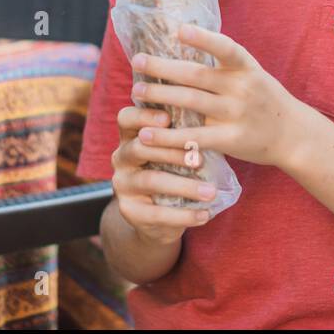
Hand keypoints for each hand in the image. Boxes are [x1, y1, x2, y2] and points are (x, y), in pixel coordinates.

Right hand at [110, 104, 216, 245]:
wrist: (156, 217)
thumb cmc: (173, 170)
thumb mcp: (174, 151)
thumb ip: (182, 134)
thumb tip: (212, 120)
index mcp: (130, 136)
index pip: (126, 118)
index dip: (143, 116)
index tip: (168, 119)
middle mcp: (121, 158)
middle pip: (138, 148)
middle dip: (171, 152)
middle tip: (200, 160)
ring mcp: (122, 185)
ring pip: (150, 180)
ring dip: (183, 186)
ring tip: (210, 192)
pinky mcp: (129, 211)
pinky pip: (157, 213)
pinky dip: (184, 215)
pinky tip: (205, 215)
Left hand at [129, 23, 305, 170]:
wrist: (294, 135)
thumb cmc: (264, 99)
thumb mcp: (252, 74)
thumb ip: (224, 64)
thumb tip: (183, 43)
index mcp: (246, 67)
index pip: (225, 48)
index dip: (203, 38)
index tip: (180, 30)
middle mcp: (241, 87)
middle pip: (196, 75)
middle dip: (163, 67)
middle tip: (137, 61)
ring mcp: (236, 113)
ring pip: (191, 102)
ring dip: (160, 95)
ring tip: (136, 91)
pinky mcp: (231, 139)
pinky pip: (194, 137)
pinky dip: (168, 136)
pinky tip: (146, 135)